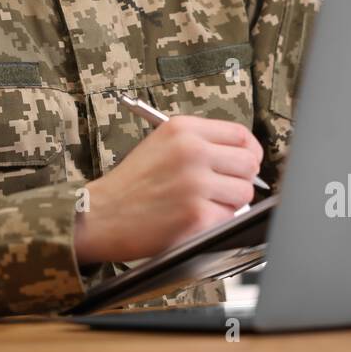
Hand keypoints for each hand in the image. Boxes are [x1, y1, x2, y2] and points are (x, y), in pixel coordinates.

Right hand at [73, 114, 262, 264]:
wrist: (100, 215)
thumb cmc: (129, 184)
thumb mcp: (160, 144)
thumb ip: (199, 143)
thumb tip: (240, 155)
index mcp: (183, 130)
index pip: (240, 134)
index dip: (249, 150)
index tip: (246, 161)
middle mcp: (192, 152)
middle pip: (248, 162)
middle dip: (241, 178)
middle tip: (224, 188)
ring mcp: (195, 184)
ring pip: (244, 192)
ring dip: (231, 202)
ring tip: (205, 204)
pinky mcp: (197, 214)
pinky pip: (230, 217)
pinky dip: (217, 221)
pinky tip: (194, 219)